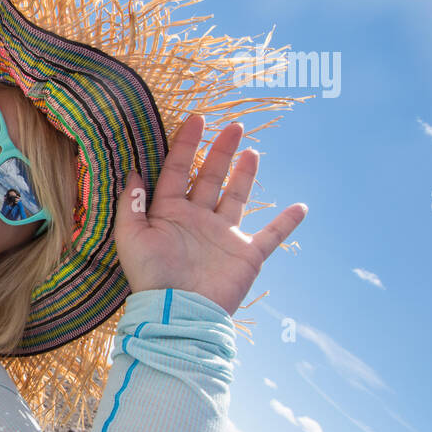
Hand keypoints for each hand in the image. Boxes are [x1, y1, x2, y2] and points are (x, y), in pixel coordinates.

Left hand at [113, 113, 307, 316]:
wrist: (180, 312)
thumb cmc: (152, 276)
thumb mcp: (130, 236)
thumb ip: (131, 203)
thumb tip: (132, 171)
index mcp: (169, 213)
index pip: (178, 171)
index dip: (186, 144)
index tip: (197, 119)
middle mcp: (197, 220)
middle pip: (210, 178)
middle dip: (221, 152)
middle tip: (234, 127)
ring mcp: (223, 236)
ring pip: (237, 198)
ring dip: (244, 176)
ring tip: (252, 152)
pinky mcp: (246, 255)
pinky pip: (271, 235)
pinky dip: (287, 222)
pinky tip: (301, 206)